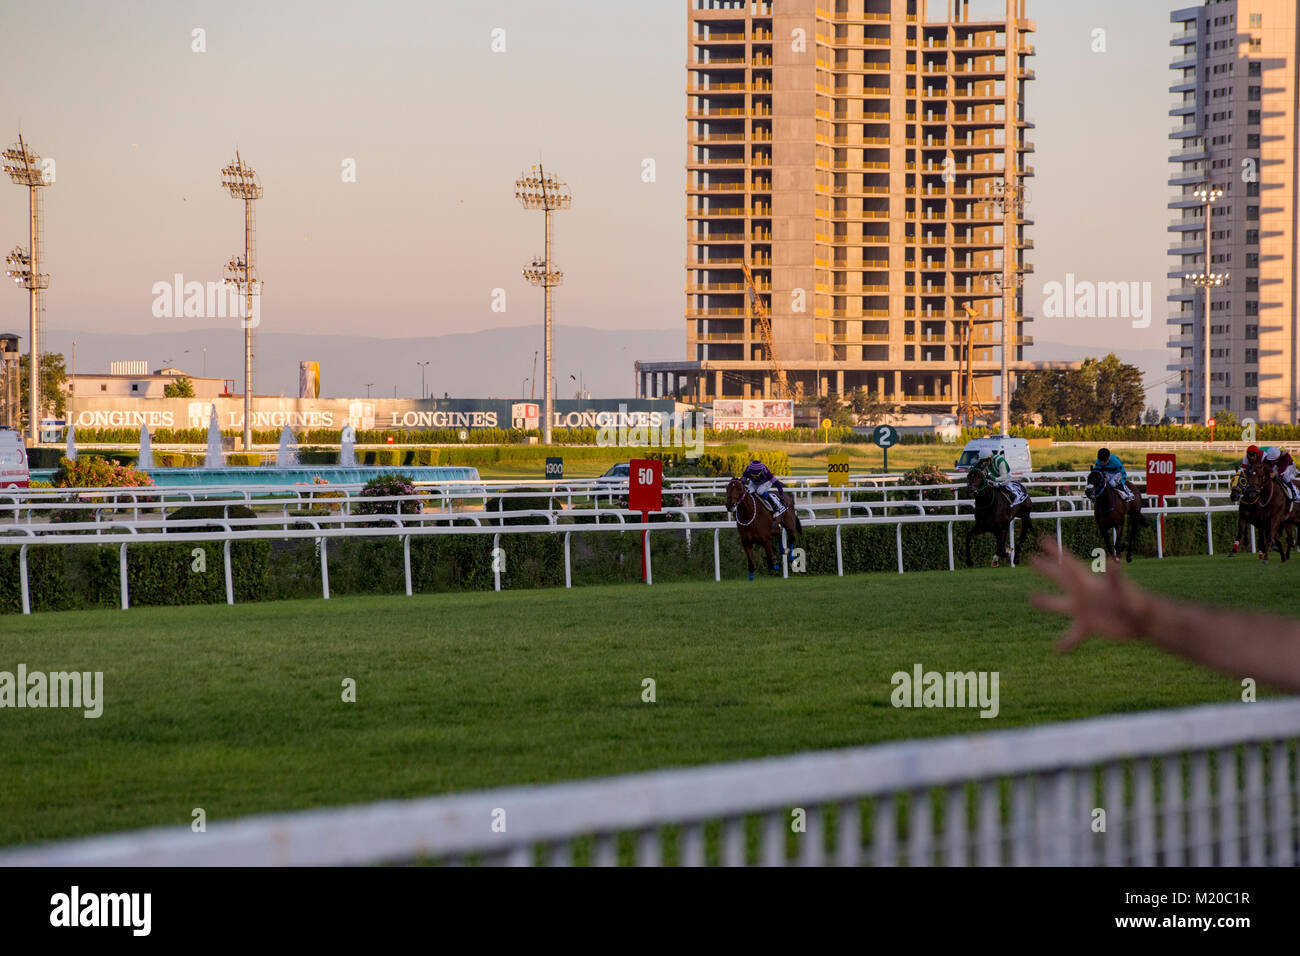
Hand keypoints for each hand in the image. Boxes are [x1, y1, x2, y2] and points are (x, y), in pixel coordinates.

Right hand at [1029, 540, 1147, 651]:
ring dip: (1046, 602)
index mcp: (1088, 583)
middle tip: (1031, 558)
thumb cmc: (1136, 602)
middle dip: (1046, 568)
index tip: (1043, 539)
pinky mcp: (1089, 626)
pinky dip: (1065, 642)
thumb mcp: (1124, 589)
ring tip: (1032, 598)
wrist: (1144, 620)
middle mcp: (1083, 594)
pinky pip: (1073, 635)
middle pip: (1060, 578)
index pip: (1068, 563)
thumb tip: (1112, 562)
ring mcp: (1085, 610)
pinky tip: (1057, 650)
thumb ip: (1115, 578)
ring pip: (1060, 605)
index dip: (1055, 551)